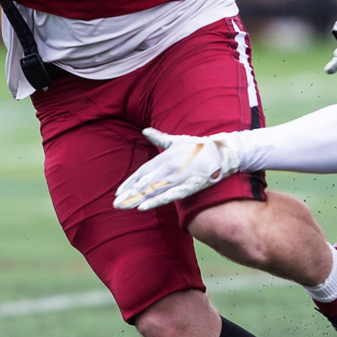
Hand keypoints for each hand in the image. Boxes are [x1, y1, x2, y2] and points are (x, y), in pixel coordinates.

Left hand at [114, 127, 245, 210]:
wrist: (221, 153)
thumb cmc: (199, 146)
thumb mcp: (177, 140)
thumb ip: (160, 138)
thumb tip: (145, 130)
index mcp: (165, 158)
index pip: (142, 172)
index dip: (130, 182)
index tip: (118, 191)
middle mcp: (168, 168)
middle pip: (144, 183)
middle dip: (129, 193)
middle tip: (115, 204)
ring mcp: (177, 178)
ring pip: (153, 191)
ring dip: (137, 199)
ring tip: (124, 207)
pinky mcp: (187, 187)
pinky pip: (168, 196)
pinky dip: (155, 201)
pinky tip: (143, 207)